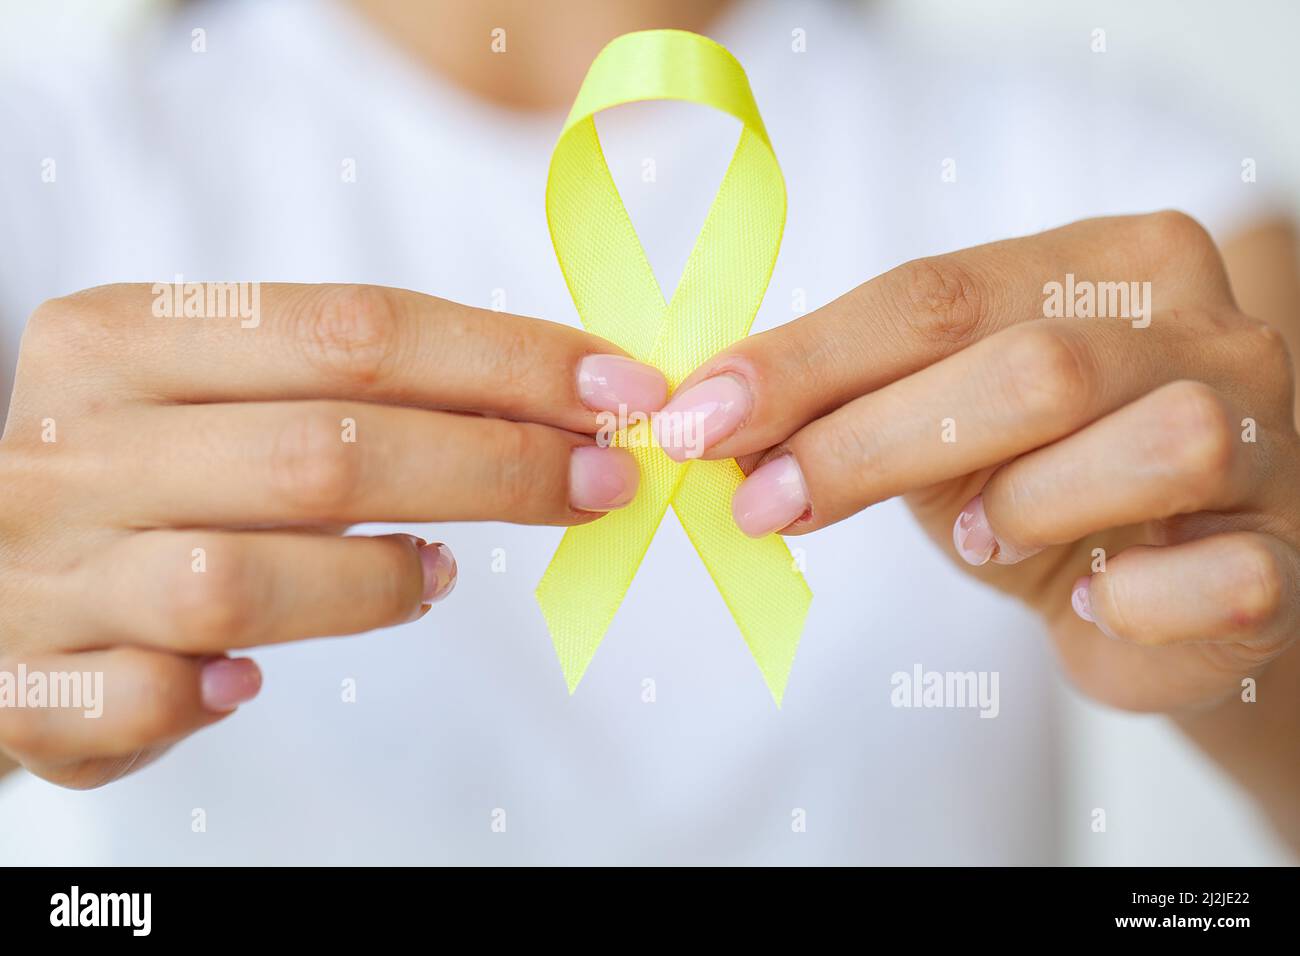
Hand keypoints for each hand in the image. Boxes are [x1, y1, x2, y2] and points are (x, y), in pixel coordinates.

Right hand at [0, 283, 666, 786]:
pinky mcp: (23, 686)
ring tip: (438, 576)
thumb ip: (345, 390)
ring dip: (375, 585)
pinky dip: (212, 697)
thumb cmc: (134, 474)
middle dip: (495, 467)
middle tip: (600, 483)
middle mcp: (75, 444)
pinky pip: (144, 701)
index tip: (618, 391)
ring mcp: (42, 570)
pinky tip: (250, 685)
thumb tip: (549, 409)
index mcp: (124, 337)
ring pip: (239, 582)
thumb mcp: (208, 392)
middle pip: (327, 450)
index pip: (351, 331)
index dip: (504, 362)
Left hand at [659, 212, 1299, 711]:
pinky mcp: (1285, 556)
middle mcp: (1205, 330)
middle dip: (871, 442)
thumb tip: (712, 417)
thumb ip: (846, 400)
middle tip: (770, 502)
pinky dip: (1127, 601)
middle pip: (1032, 365)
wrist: (1162, 583)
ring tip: (980, 535)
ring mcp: (1266, 439)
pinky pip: (1211, 579)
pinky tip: (1096, 596)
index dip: (807, 361)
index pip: (938, 293)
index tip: (699, 419)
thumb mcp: (934, 419)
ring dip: (1028, 506)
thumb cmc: (1033, 480)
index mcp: (1110, 263)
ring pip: (1151, 443)